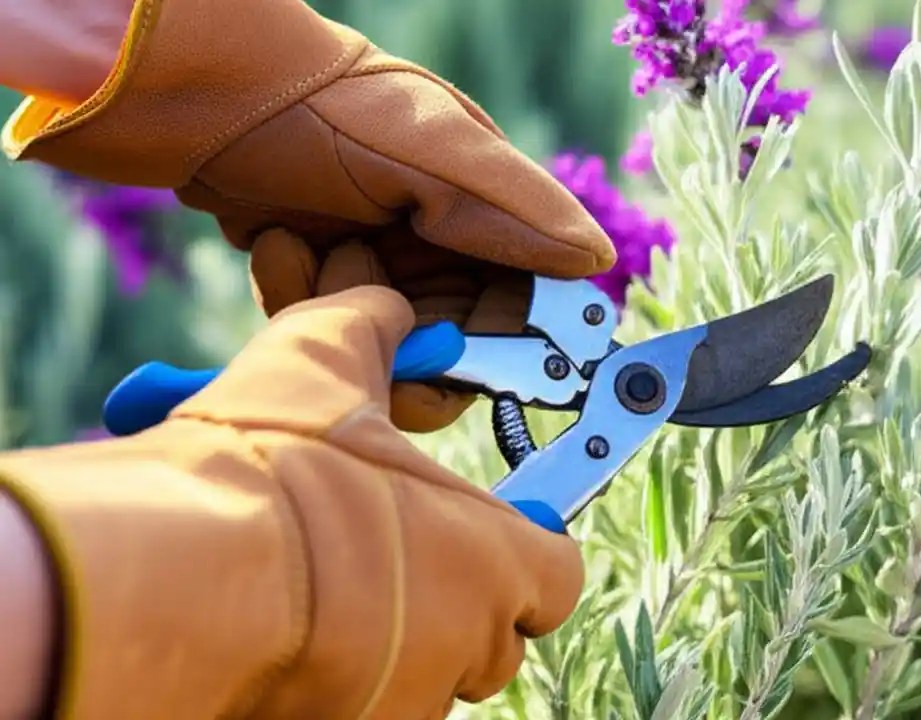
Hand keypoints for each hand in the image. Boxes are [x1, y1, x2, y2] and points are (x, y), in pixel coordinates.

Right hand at [0, 285, 583, 719]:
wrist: (174, 579)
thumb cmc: (274, 472)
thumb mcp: (326, 360)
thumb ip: (372, 327)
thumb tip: (380, 305)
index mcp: (496, 557)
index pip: (560, 570)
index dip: (531, 543)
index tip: (500, 526)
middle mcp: (466, 643)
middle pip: (497, 633)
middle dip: (459, 595)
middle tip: (396, 547)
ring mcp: (403, 699)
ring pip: (428, 675)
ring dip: (398, 635)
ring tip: (329, 580)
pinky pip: (360, 702)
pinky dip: (337, 673)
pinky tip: (287, 623)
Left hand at [3, 0, 615, 431]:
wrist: (205, 95)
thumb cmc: (329, 106)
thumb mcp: (434, 147)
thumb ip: (515, 206)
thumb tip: (596, 258)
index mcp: (485, 210)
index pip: (522, 303)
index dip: (503, 343)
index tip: (461, 361)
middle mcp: (441, 243)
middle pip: (454, 341)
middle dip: (406, 339)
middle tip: (362, 311)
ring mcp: (380, 263)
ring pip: (387, 344)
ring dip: (342, 311)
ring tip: (304, 246)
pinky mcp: (322, 280)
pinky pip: (328, 330)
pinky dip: (297, 299)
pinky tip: (275, 244)